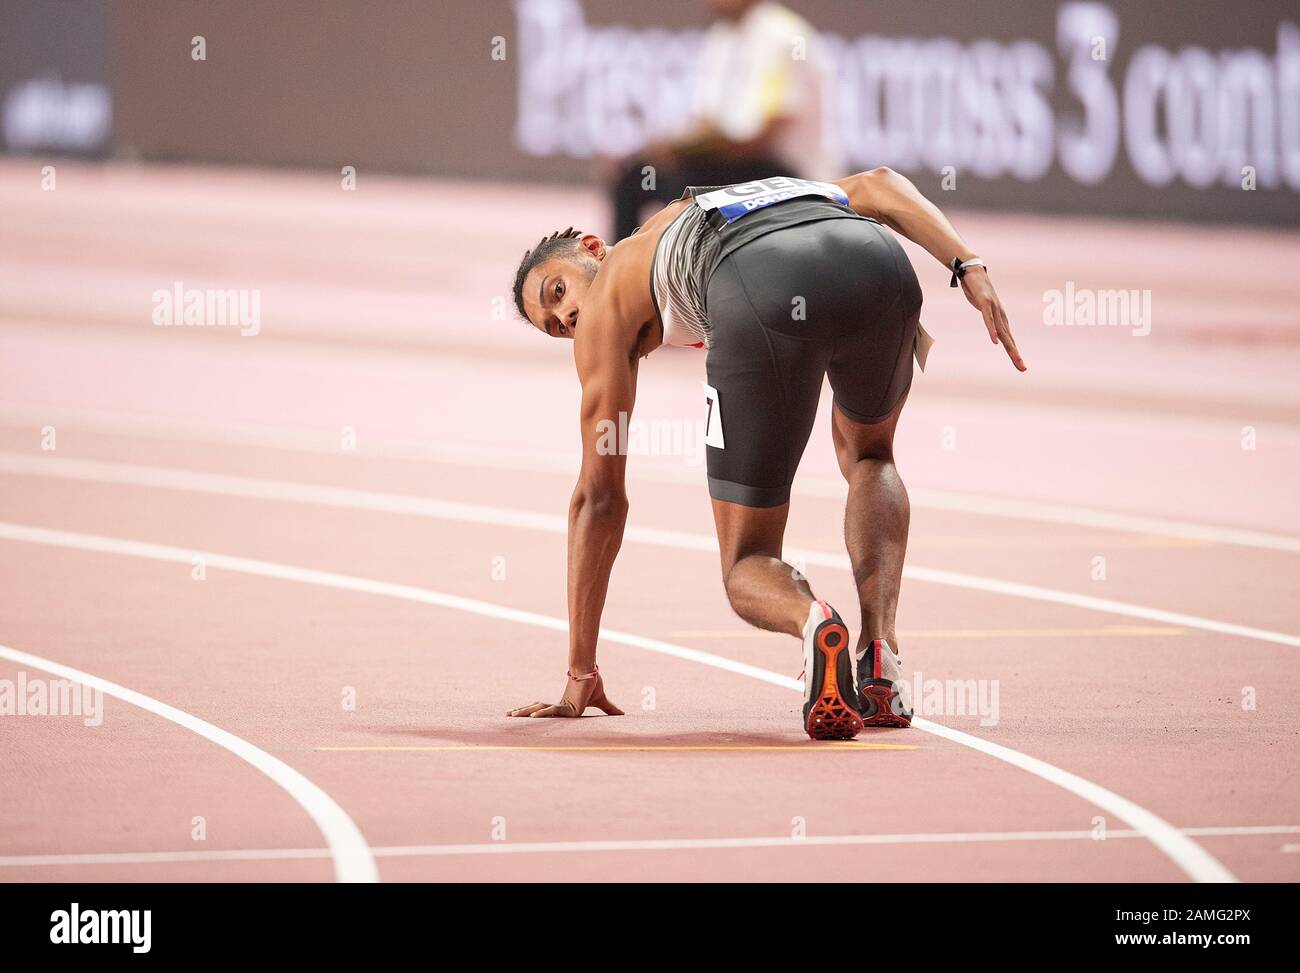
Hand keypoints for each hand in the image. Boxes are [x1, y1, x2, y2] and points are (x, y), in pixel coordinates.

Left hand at [505, 668, 624, 718]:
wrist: (594, 675)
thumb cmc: (594, 684)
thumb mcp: (600, 702)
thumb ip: (609, 709)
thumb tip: (624, 714)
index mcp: (563, 705)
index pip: (544, 710)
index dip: (532, 710)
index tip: (521, 712)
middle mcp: (558, 705)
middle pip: (536, 709)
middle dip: (521, 711)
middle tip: (507, 714)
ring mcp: (560, 705)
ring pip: (538, 709)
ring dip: (523, 711)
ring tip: (509, 715)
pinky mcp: (565, 705)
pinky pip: (551, 711)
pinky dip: (542, 712)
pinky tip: (532, 716)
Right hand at [961, 267, 1025, 371]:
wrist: (973, 270)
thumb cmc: (977, 290)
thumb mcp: (983, 307)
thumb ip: (987, 317)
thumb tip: (989, 323)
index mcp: (1000, 318)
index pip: (1009, 339)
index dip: (1014, 353)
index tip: (1021, 366)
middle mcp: (1000, 315)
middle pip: (1009, 339)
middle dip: (1015, 354)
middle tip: (1023, 368)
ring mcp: (993, 308)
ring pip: (1002, 331)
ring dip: (1009, 346)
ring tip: (1016, 358)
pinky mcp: (984, 302)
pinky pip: (988, 319)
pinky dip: (992, 330)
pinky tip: (995, 341)